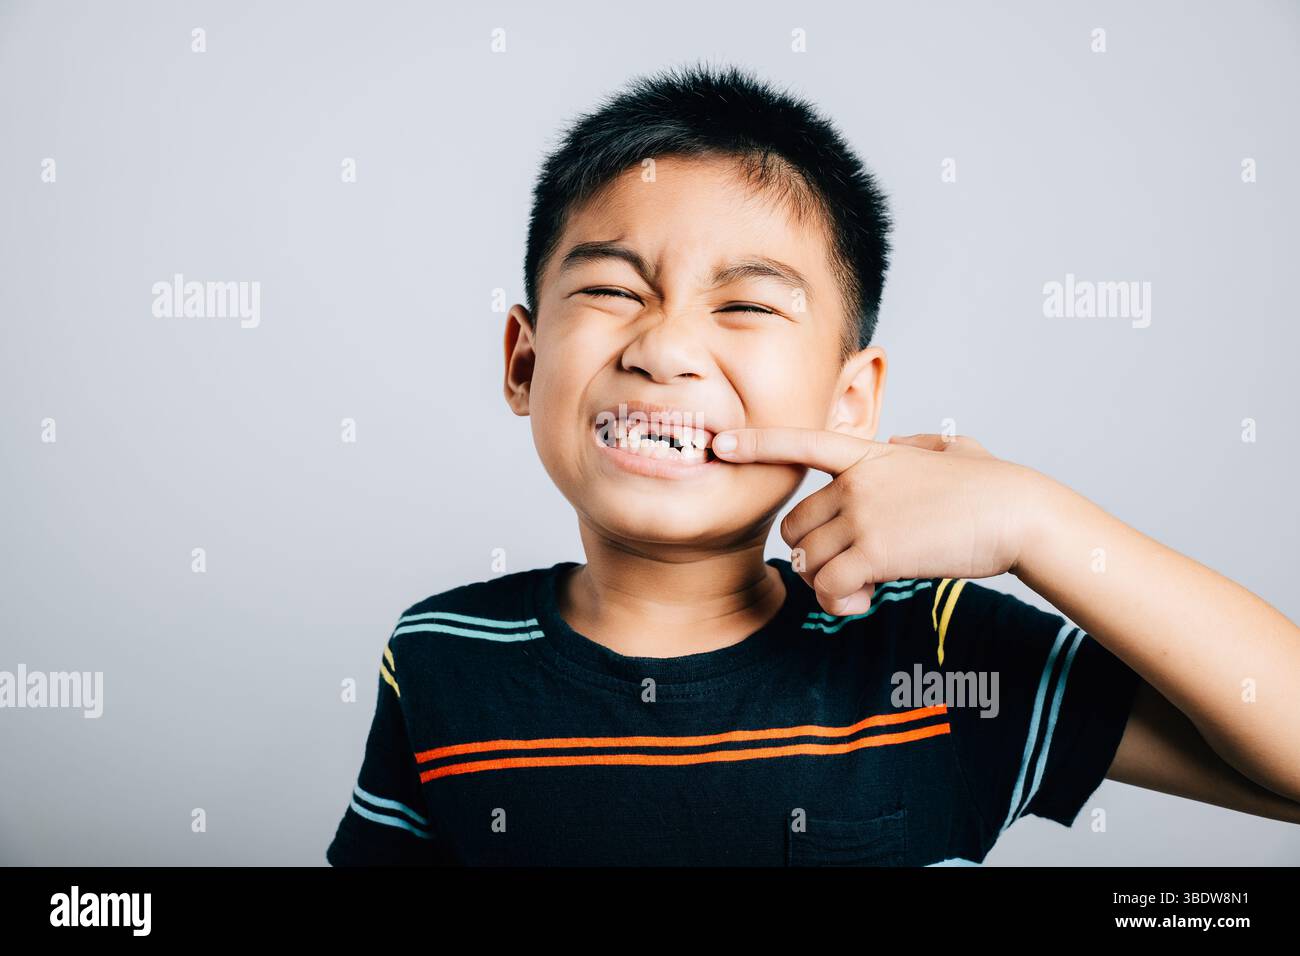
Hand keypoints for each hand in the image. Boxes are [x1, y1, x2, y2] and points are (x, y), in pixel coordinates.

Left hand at [711, 429, 1042, 615]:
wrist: (1017, 514)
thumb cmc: (993, 487)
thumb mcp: (953, 450)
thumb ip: (920, 445)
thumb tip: (906, 442)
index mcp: (870, 454)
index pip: (801, 442)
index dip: (756, 444)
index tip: (719, 445)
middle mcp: (857, 482)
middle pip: (796, 526)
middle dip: (811, 556)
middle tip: (844, 571)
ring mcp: (863, 515)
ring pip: (810, 562)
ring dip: (828, 586)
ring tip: (861, 591)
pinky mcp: (875, 553)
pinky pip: (828, 587)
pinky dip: (838, 604)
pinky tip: (864, 603)